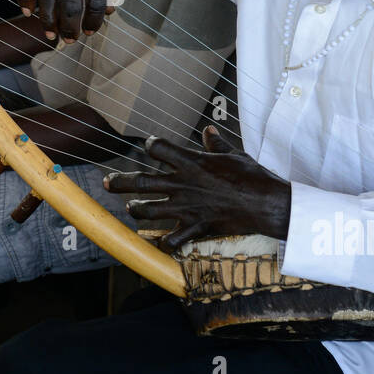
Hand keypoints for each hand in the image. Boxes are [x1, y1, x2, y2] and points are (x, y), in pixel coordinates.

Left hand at [104, 126, 291, 249]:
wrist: (266, 203)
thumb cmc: (252, 176)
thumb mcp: (234, 154)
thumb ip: (216, 144)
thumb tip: (209, 130)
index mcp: (191, 162)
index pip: (158, 148)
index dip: (152, 145)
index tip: (150, 146)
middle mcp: (183, 184)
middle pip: (142, 181)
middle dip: (120, 182)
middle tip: (107, 182)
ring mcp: (187, 207)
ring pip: (149, 209)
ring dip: (136, 209)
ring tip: (130, 208)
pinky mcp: (196, 226)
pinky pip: (173, 240)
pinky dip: (165, 244)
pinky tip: (159, 243)